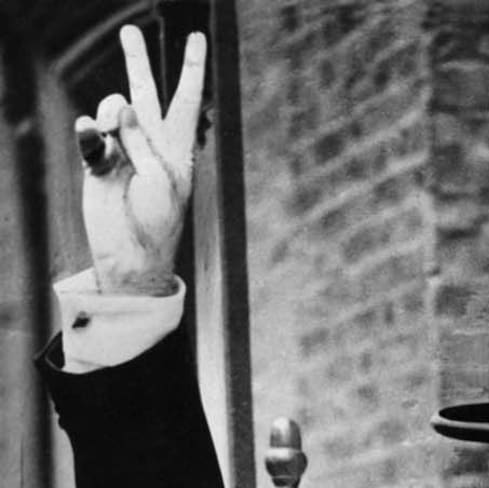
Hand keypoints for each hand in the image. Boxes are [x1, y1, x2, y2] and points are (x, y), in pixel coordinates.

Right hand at [75, 24, 205, 294]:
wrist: (131, 253)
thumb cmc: (158, 221)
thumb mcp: (162, 178)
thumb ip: (144, 140)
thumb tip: (121, 107)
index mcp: (177, 146)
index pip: (187, 99)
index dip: (192, 69)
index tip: (197, 37)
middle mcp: (150, 142)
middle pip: (144, 91)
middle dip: (137, 61)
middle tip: (128, 32)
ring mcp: (122, 149)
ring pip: (112, 107)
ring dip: (111, 114)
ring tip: (115, 141)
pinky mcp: (98, 160)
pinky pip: (90, 132)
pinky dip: (91, 133)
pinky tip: (94, 142)